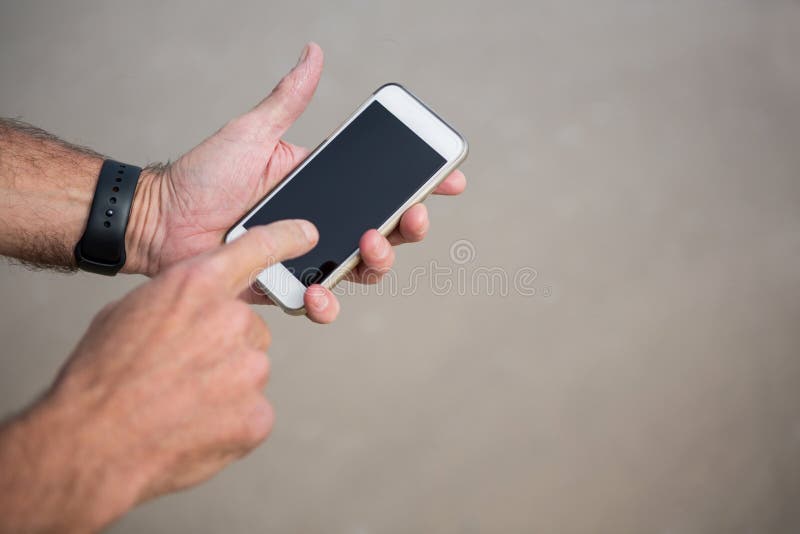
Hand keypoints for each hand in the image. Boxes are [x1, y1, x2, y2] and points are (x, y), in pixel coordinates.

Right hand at [0, 220, 316, 532]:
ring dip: (226, 382)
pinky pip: (253, 408)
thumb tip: (196, 310)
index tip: (306, 234)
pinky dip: (231, 418)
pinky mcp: (258, 414)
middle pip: (249, 327)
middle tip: (184, 368)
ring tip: (181, 399)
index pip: (257, 248)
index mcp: (198, 285)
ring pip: (250, 368)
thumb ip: (177, 300)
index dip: (285, 238)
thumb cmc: (101, 376)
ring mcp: (250, 368)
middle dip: (225, 345)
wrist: (92, 442)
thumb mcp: (129, 312)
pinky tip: (196, 423)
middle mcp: (232, 320)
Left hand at [124, 42, 465, 322]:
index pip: (383, 185)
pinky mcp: (288, 288)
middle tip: (411, 215)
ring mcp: (308, 257)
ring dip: (379, 261)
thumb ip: (289, 100)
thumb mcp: (253, 132)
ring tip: (368, 245)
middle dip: (410, 226)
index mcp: (323, 185)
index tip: (450, 179)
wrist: (159, 221)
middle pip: (387, 232)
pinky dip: (327, 304)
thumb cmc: (202, 174)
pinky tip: (319, 292)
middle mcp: (323, 222)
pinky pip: (321, 302)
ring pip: (364, 269)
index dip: (422, 185)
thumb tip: (314, 53)